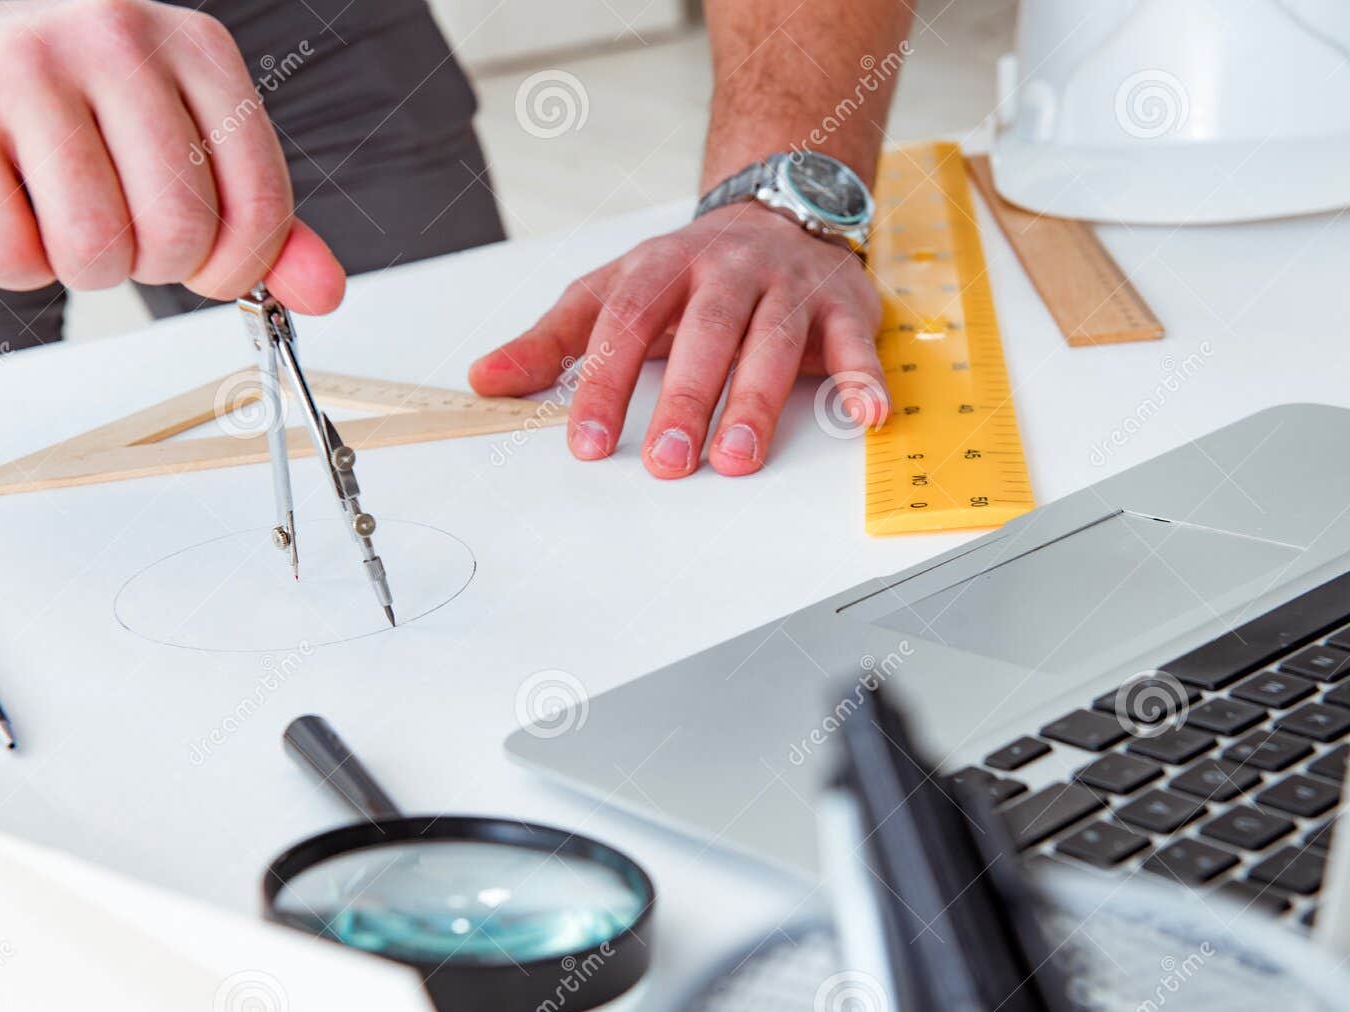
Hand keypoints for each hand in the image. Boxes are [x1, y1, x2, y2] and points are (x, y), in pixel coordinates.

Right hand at [0, 0, 343, 312]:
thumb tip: (324, 292)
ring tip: (63, 213)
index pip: (260, 202)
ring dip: (85, 267)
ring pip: (97, 251)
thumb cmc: (71, 108)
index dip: (237, 266)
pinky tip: (7, 204)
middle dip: (154, 264)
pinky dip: (15, 262)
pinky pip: (9, 258)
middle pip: (179, 233)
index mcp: (197, 48)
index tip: (207, 265)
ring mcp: (25, 70)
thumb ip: (261, 219)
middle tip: (122, 228)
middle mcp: (115, 39)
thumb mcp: (186, 143)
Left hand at [469, 202, 888, 477]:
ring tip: (735, 459)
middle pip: (705, 332)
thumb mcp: (612, 292)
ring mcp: (787, 286)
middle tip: (665, 462)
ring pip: (772, 341)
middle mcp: (727, 270)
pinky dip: (861, 377)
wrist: (779, 211)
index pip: (626, 321)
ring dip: (756, 402)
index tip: (585, 443)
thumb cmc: (690, 273)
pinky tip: (865, 415)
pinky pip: (853, 343)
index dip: (603, 382)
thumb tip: (484, 380)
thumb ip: (552, 342)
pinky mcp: (841, 306)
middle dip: (684, 398)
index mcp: (662, 265)